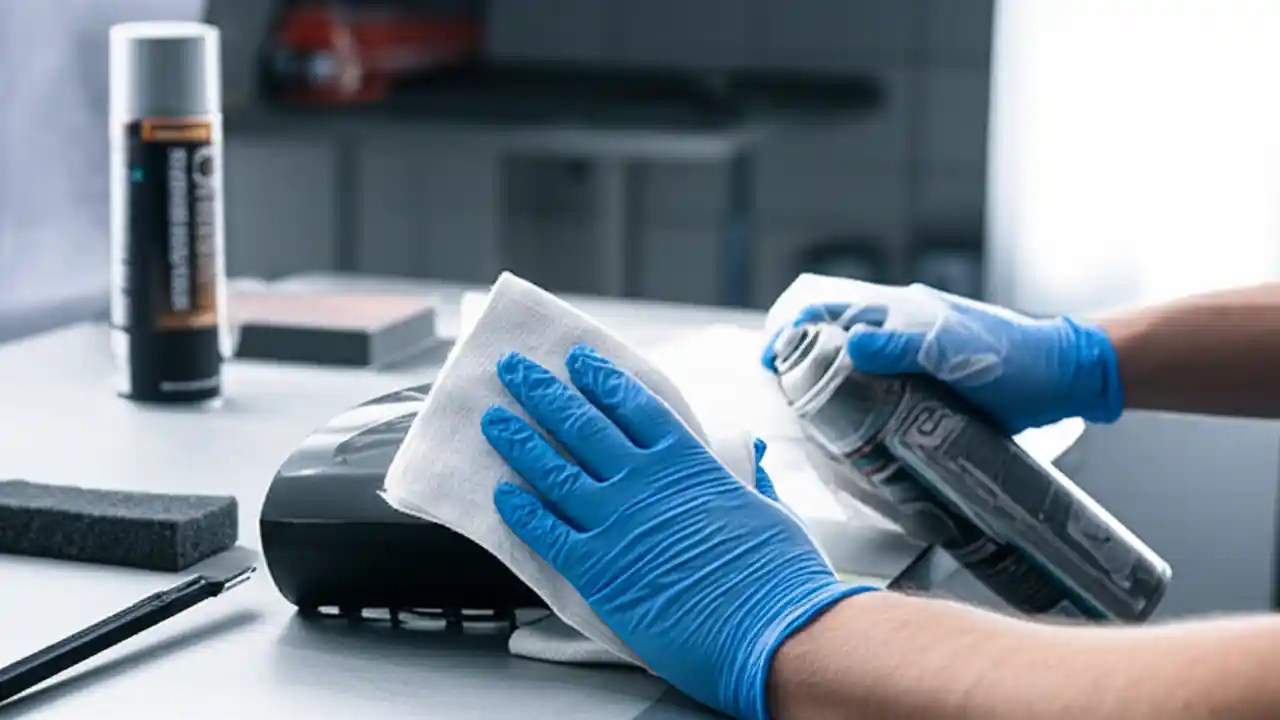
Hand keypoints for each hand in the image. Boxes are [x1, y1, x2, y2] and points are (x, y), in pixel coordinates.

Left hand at [482, 346, 872, 718]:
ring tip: (493, 420)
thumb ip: (748, 481)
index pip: (633, 406)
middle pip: (581, 425)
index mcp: (689, 462)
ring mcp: (616, 523)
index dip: (601, 379)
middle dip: (543, 392)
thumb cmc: (780, 576)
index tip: (577, 359)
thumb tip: (750, 459)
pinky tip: (499, 494)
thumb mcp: (770, 509)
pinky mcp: (597, 570)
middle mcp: (644, 482)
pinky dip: (519, 511)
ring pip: (553, 470)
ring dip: (518, 440)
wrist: (772, 630)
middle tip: (514, 368)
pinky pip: (545, 532)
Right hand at [761, 282, 1123, 432]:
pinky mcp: (924, 394)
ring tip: (813, 427)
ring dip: (828, 395)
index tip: (769, 360)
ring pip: (852, 374)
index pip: (826, 309)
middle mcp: (897, 336)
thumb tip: (850, 346)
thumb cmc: (1012, 356)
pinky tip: (854, 440)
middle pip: (831, 343)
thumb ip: (903, 346)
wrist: (1062, 380)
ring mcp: (909, 365)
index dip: (790, 330)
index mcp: (897, 313)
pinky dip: (858, 416)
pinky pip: (879, 401)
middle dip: (801, 366)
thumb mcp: (954, 349)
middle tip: (785, 402)